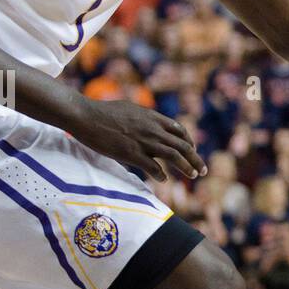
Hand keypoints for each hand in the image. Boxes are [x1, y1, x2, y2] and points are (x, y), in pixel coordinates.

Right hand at [71, 98, 206, 181]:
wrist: (86, 116)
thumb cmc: (104, 112)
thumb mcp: (130, 109)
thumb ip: (144, 117)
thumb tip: (151, 121)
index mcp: (152, 117)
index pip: (179, 130)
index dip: (189, 141)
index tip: (192, 150)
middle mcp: (152, 129)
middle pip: (182, 145)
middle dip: (195, 158)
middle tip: (202, 170)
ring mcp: (143, 142)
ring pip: (173, 155)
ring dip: (186, 167)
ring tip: (192, 175)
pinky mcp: (132, 154)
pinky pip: (153, 167)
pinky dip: (161, 175)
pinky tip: (163, 180)